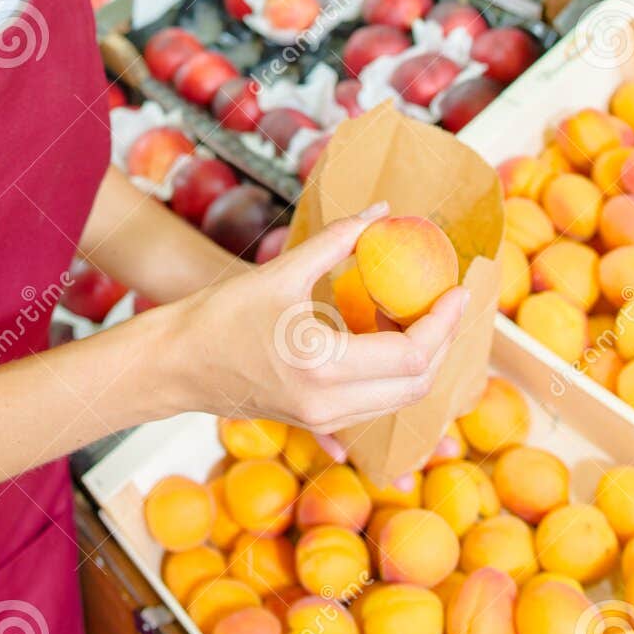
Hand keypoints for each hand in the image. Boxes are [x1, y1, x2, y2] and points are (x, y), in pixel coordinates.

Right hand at [171, 199, 468, 444]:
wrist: (175, 363)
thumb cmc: (218, 317)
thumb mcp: (281, 272)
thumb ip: (336, 241)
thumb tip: (380, 211)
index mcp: (323, 367)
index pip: (412, 355)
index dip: (444, 321)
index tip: (459, 289)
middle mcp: (329, 404)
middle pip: (416, 383)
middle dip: (442, 341)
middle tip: (447, 300)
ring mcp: (323, 420)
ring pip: (399, 399)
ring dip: (420, 359)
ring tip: (418, 313)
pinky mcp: (315, 422)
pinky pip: (374, 404)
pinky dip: (392, 374)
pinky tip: (386, 338)